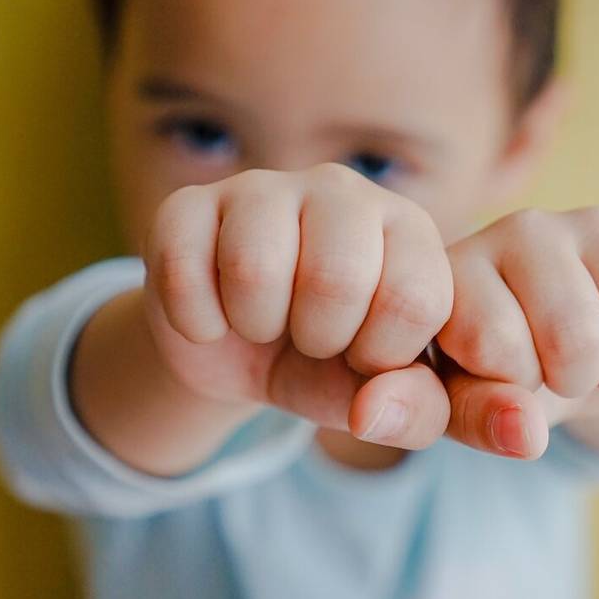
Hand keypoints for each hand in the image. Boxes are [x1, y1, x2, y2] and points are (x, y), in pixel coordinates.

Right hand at [142, 163, 455, 448]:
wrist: (239, 354)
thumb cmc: (328, 363)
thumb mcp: (380, 394)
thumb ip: (413, 408)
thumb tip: (371, 411)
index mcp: (407, 229)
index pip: (415, 298)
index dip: (382, 354)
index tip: (363, 354)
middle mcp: (341, 191)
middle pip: (336, 278)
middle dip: (318, 339)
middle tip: (310, 339)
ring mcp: (261, 187)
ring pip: (254, 267)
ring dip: (255, 324)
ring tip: (264, 322)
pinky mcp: (187, 202)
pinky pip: (183, 269)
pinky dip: (196, 321)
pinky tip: (213, 316)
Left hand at [435, 207, 598, 455]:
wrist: (560, 345)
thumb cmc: (496, 376)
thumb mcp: (463, 403)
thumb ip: (476, 418)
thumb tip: (525, 433)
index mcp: (456, 270)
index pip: (495, 343)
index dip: (512, 387)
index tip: (503, 377)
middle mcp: (518, 229)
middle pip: (576, 336)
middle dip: (577, 381)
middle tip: (560, 372)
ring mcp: (590, 220)